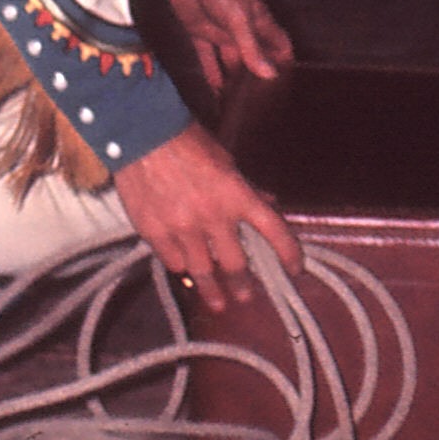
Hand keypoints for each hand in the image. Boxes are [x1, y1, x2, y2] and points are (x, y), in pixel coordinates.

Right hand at [115, 126, 300, 312]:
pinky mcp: (155, 233)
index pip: (273, 230)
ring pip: (203, 272)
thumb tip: (268, 204)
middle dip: (244, 284)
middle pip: (236, 264)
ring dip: (213, 291)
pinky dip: (182, 268)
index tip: (295, 270)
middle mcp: (213, 217)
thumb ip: (246, 188)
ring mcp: (183, 229)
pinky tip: (185, 273)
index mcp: (237, 195)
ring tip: (218, 304)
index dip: (288, 253)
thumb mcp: (226, 161)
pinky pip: (173, 262)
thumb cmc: (188, 141)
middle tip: (246, 296)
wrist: (143, 134)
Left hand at [157, 0, 291, 93]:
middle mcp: (242, 29)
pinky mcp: (199, 32)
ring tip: (238, 105)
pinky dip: (211, 73)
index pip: (278, 43)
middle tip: (261, 105)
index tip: (287, 87)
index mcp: (258, 20)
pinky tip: (214, 92)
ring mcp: (220, 31)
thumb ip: (252, 47)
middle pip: (254, 57)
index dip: (283, 62)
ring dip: (233, 79)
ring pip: (230, 60)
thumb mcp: (239, 17)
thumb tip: (270, 75)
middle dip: (257, 77)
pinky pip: (207, 58)